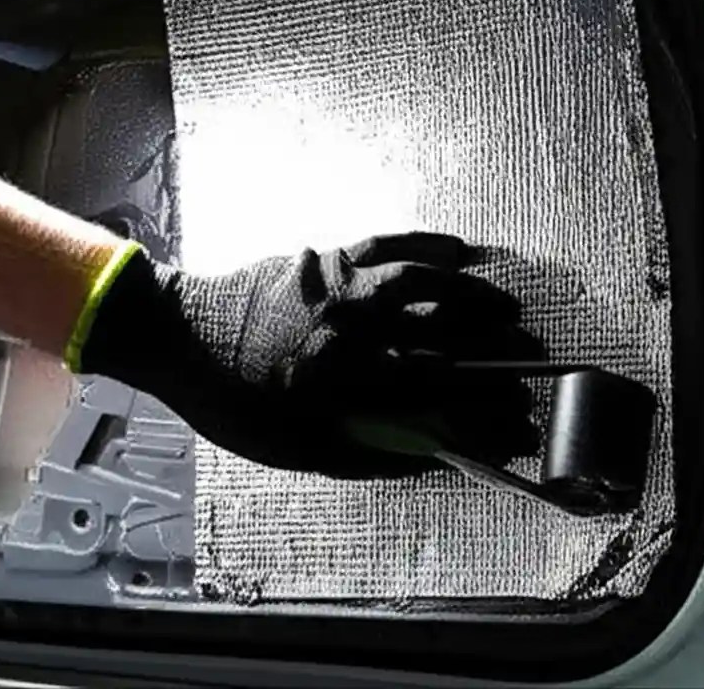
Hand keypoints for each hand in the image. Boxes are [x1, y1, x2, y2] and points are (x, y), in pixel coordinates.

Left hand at [80, 233, 541, 477]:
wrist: (176, 333)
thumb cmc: (231, 399)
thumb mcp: (294, 446)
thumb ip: (364, 455)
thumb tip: (429, 461)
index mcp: (346, 382)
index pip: (435, 393)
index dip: (484, 405)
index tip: (518, 416)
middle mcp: (353, 329)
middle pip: (441, 335)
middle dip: (493, 349)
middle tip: (527, 356)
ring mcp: (343, 287)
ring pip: (425, 282)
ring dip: (472, 293)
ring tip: (506, 306)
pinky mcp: (328, 257)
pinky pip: (389, 244)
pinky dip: (428, 244)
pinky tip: (459, 249)